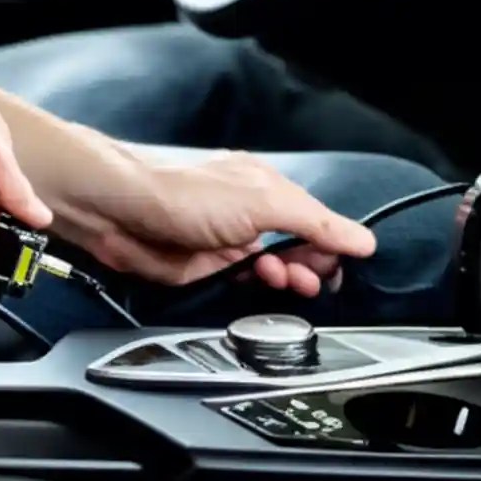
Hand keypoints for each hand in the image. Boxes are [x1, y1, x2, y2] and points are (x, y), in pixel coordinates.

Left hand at [50, 141, 376, 295]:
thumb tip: (360, 239)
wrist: (120, 213)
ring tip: (284, 278)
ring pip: (273, 270)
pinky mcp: (206, 270)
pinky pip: (243, 287)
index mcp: (267, 189)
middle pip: (298, 248)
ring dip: (286, 278)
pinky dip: (257, 291)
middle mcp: (249, 215)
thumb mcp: (264, 202)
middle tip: (314, 277)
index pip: (316, 220)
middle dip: (312, 264)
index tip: (342, 263)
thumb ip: (315, 223)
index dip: (333, 244)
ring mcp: (228, 244)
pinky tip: (260, 284)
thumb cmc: (181, 193)